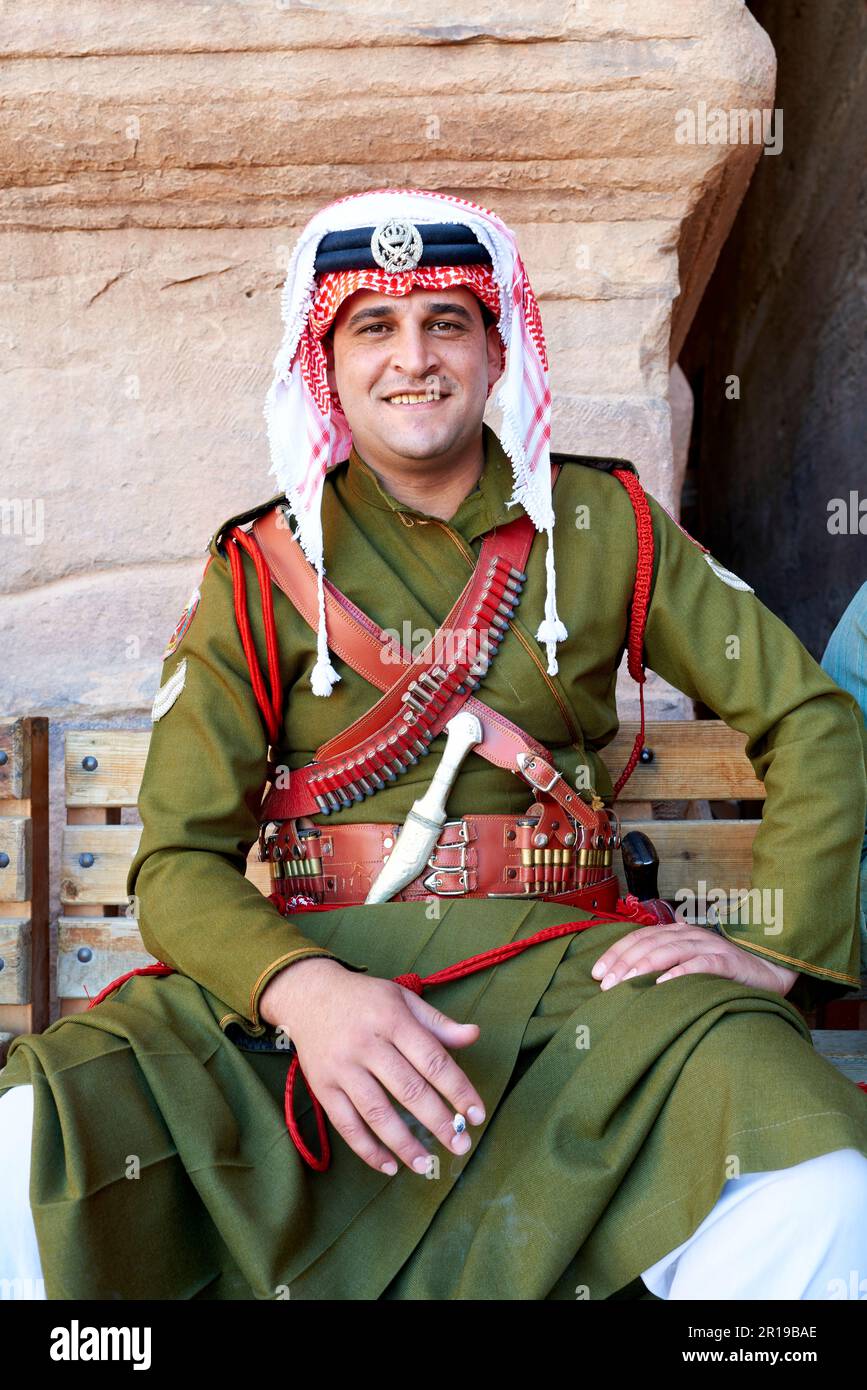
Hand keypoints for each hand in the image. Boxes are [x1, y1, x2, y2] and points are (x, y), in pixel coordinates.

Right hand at [259, 957, 485, 1176]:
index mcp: (392, 1020)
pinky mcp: (322, 1087)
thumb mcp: (402, 998)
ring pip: (377, 1113)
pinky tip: (388, 1166)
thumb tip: (474, 1035)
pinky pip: (346, 1125)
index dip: (458, 1089)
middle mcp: (367, 1045)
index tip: (478, 1115)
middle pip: (408, 1090)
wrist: (308, 994)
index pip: (433, 1060)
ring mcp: (342, 1068)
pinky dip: (367, 1150)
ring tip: (427, 1164)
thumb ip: (437, 1023)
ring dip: (404, 1144)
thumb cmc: (365, 999)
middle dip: (439, 1122)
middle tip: (461, 1145)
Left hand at [590, 923, 798, 995]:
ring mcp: (709, 946)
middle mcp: (689, 934)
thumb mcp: (689, 962)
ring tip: (625, 983)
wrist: (769, 970)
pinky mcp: (727, 961)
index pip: (639, 938)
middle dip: (623, 963)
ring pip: (669, 951)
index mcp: (677, 932)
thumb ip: (665, 962)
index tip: (596, 973)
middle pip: (648, 943)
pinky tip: (663, 984)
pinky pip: (700, 964)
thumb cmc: (724, 971)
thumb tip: (629, 976)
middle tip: (605, 984)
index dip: (616, 953)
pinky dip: (680, 972)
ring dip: (644, 966)